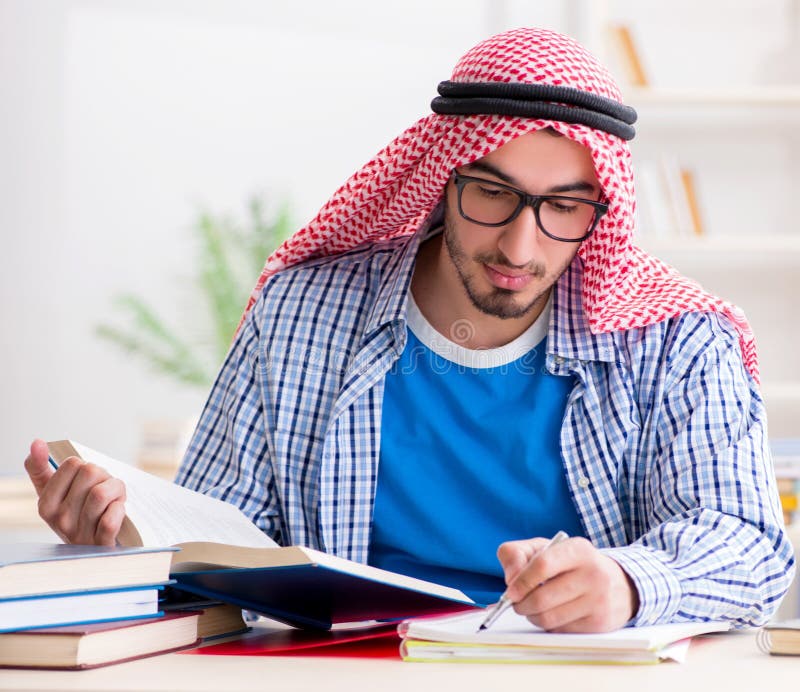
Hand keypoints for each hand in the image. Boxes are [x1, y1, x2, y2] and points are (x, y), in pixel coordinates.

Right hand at [24, 439, 126, 545]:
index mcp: (46, 504)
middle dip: (105, 476)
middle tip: (106, 491)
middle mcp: (59, 520)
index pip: (73, 464)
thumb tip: (37, 443)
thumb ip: (40, 468)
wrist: (97, 549)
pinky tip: (118, 512)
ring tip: (115, 499)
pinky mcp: (101, 545)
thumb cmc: (79, 516)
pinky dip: (120, 510)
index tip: (88, 482)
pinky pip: (110, 521)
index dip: (88, 467)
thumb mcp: (56, 494)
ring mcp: (80, 534)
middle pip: (91, 473)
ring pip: (101, 494)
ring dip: (117, 490)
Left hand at [497, 536, 638, 632]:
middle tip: (517, 603)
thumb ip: (518, 554)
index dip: (522, 580)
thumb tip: (510, 579)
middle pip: (542, 597)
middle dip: (521, 604)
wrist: (619, 583)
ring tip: (532, 608)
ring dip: (532, 616)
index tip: (511, 591)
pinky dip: (549, 625)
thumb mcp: (546, 548)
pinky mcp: (599, 623)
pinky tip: (553, 614)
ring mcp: (599, 600)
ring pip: (549, 618)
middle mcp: (593, 574)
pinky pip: (560, 630)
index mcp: (578, 549)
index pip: (543, 564)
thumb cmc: (573, 564)